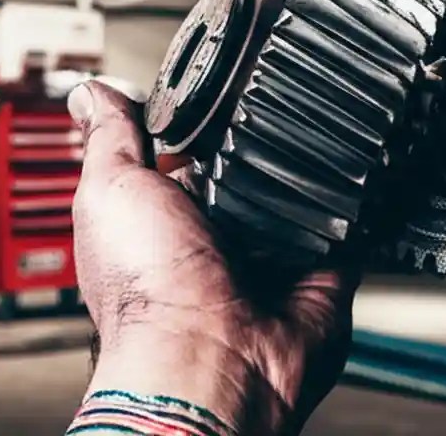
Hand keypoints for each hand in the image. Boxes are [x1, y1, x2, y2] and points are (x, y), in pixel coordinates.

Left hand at [69, 81, 357, 434]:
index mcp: (165, 222)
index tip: (222, 90)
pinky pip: (350, 230)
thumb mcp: (109, 189)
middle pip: (255, 172)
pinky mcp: (323, 272)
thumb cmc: (145, 291)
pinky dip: (354, 209)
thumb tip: (91, 94)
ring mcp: (274, 258)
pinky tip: (349, 184)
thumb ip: (110, 138)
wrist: (207, 355)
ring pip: (305, 195)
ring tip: (313, 147)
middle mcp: (221, 242)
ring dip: (312, 174)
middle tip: (272, 118)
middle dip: (265, 147)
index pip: (192, 157)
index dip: (204, 127)